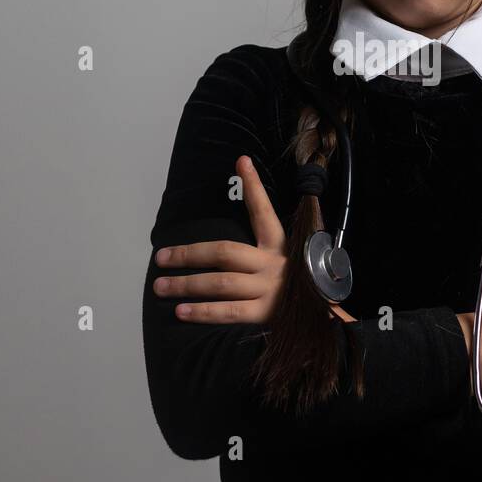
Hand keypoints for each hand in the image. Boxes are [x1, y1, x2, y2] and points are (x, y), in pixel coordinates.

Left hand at [151, 155, 287, 323]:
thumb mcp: (284, 258)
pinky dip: (203, 312)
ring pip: (221, 283)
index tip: (242, 162)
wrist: (321, 319)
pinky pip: (229, 312)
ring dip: (187, 284)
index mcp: (279, 246)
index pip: (263, 212)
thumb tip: (243, 204)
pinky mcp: (266, 314)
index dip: (253, 187)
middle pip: (225, 252)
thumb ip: (261, 241)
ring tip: (161, 286)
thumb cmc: (293, 287)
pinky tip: (181, 311)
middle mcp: (274, 264)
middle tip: (161, 258)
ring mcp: (271, 290)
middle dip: (189, 254)